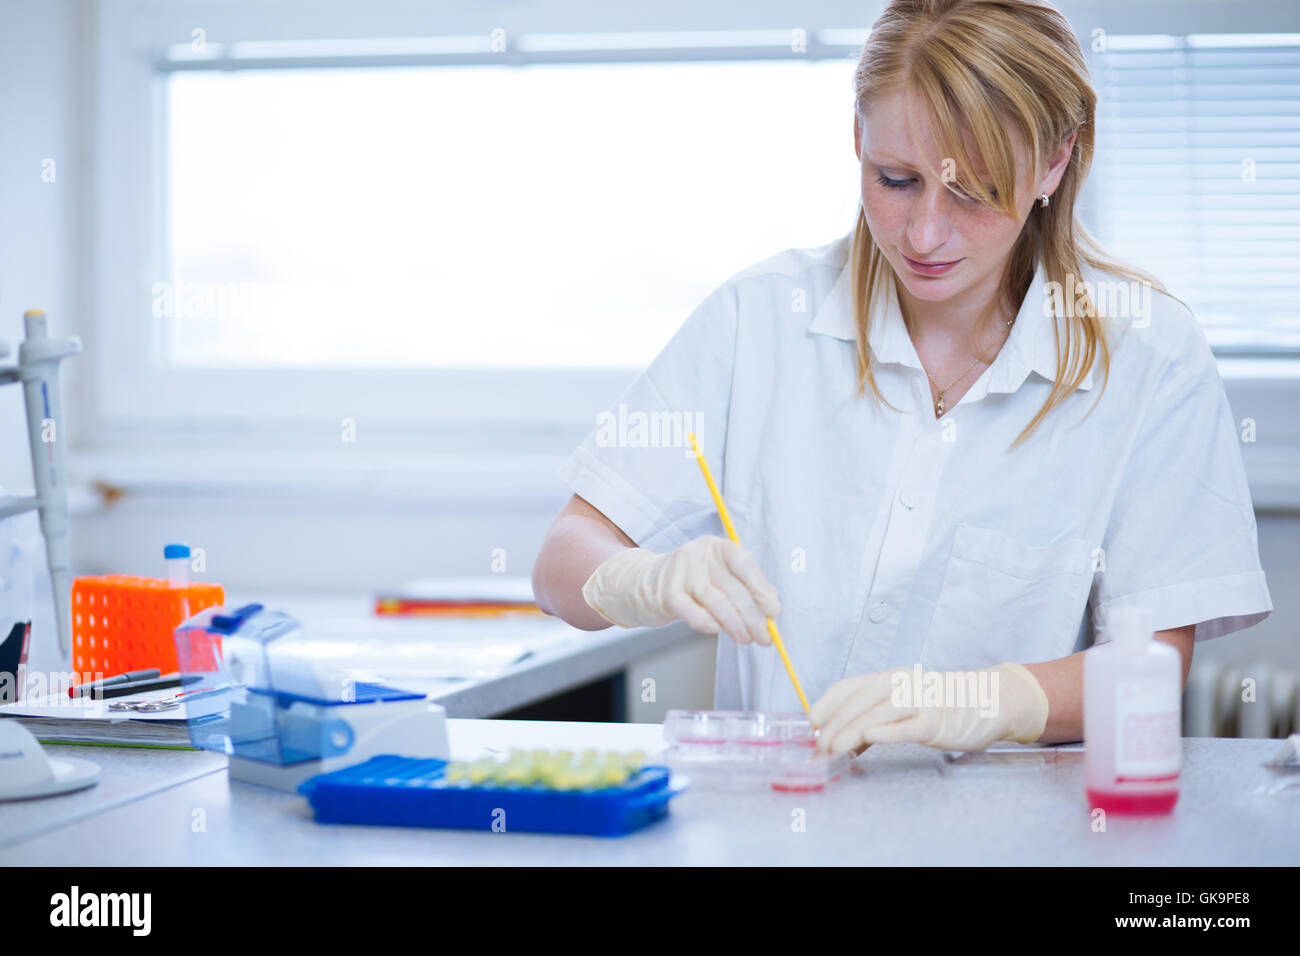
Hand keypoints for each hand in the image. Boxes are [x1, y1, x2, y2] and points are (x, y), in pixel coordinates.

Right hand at [580, 536, 780, 644]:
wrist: (645, 584)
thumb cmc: (690, 581)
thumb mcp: (717, 575)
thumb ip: (744, 585)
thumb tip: (773, 603)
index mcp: (715, 547)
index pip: (743, 563)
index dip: (761, 587)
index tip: (774, 610)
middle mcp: (698, 555)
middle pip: (733, 589)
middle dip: (753, 616)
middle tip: (764, 636)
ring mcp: (680, 573)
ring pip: (717, 603)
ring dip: (736, 625)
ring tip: (746, 639)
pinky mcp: (667, 594)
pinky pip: (694, 613)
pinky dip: (708, 624)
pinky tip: (717, 630)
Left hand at [811, 662, 1049, 753]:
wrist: (984, 702)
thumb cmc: (936, 705)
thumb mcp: (898, 706)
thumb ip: (869, 720)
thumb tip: (837, 742)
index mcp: (886, 678)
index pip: (846, 688)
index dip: (824, 706)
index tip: (809, 727)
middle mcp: (899, 683)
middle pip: (857, 701)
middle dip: (832, 726)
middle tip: (816, 748)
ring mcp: (919, 701)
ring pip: (877, 713)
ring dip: (850, 731)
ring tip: (831, 749)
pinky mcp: (936, 721)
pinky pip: (908, 726)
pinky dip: (886, 732)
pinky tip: (869, 739)